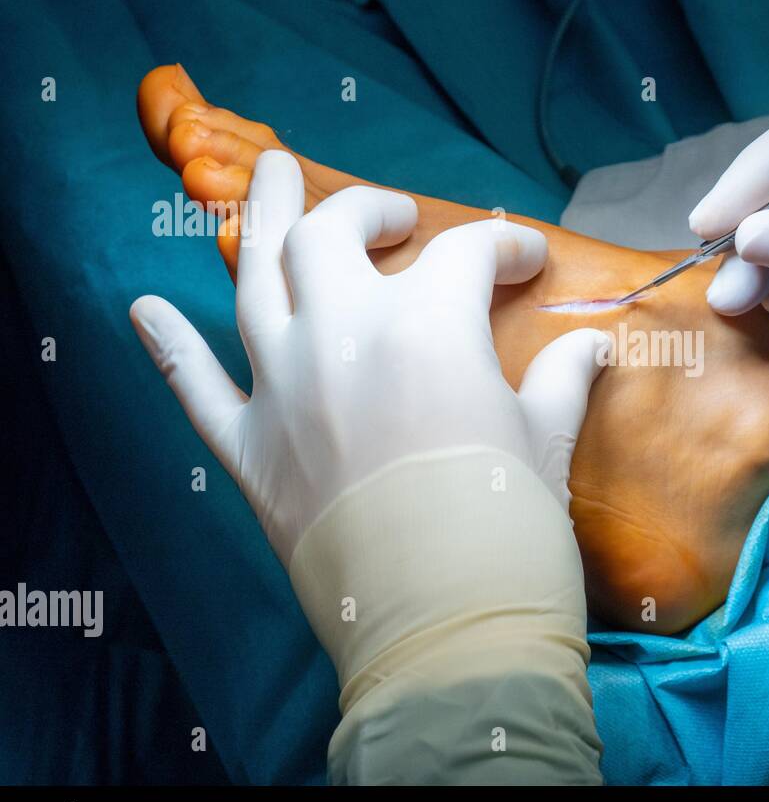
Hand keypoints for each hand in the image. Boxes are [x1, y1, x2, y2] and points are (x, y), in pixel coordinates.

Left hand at [131, 150, 607, 561]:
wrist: (446, 628)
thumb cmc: (511, 525)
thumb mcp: (546, 440)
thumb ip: (562, 379)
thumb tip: (591, 346)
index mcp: (427, 322)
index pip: (467, 252)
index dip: (504, 246)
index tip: (524, 260)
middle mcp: (341, 332)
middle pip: (336, 234)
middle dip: (370, 210)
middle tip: (397, 217)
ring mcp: (281, 385)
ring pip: (255, 277)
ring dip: (257, 216)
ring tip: (266, 173)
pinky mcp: (247, 448)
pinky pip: (194, 386)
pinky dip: (168, 345)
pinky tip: (143, 308)